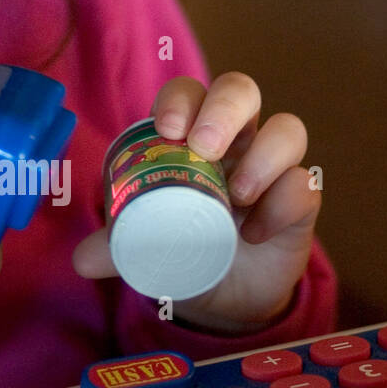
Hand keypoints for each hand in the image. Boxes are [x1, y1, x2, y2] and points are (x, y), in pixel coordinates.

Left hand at [73, 73, 320, 334]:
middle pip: (241, 91)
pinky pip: (305, 185)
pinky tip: (254, 233)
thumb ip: (118, 247)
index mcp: (191, 138)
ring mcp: (273, 168)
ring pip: (287, 130)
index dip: (180, 100)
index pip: (189, 94)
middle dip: (223, 110)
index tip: (167, 129)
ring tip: (237, 195)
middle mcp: (236, 141)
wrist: (225, 296)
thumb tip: (82, 259)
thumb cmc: (185, 248)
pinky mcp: (300, 203)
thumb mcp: (148, 247)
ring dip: (263, 156)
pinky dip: (282, 204)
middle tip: (205, 147)